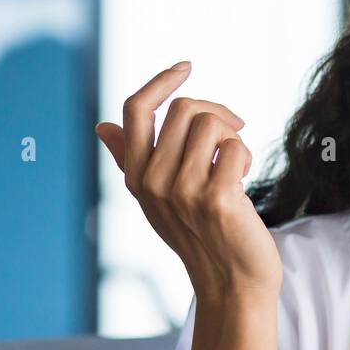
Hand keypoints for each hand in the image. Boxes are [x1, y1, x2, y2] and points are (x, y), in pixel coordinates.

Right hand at [95, 61, 281, 300]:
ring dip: (234, 137)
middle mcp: (152, 182)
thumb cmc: (201, 235)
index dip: (161, 81)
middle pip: (184, 108)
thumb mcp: (157, 199)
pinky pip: (235, 147)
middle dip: (217, 112)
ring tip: (237, 166)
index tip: (186, 66)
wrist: (232, 282)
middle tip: (234, 132)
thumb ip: (131, 161)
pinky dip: (246, 156)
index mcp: (135, 176)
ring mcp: (183, 191)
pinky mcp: (217, 199)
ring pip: (212, 123)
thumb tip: (103, 126)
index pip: (136, 110)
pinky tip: (244, 181)